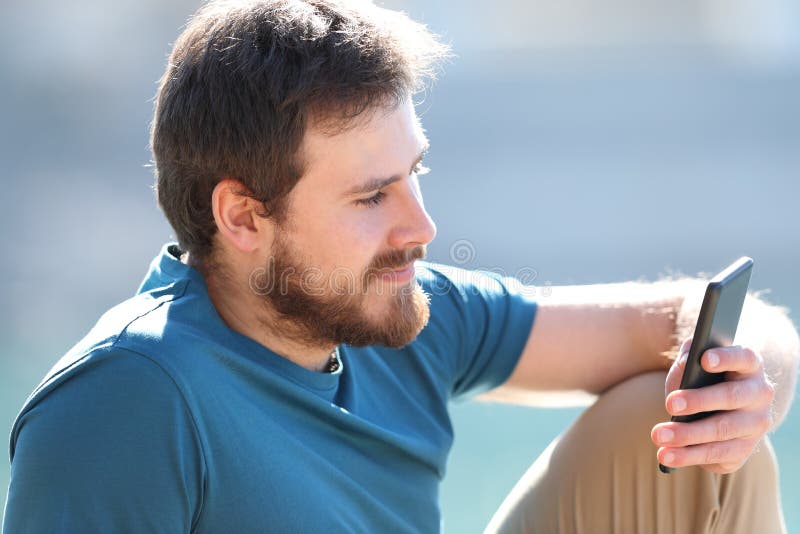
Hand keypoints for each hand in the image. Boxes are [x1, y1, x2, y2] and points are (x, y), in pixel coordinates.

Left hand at [650, 337, 775, 473]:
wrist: (720, 407)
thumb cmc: (703, 377)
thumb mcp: (695, 363)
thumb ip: (689, 356)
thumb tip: (686, 362)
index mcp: (750, 365)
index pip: (743, 357)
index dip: (726, 358)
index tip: (704, 359)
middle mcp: (759, 394)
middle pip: (731, 396)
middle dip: (698, 401)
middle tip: (669, 404)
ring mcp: (756, 425)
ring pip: (723, 430)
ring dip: (688, 435)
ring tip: (658, 436)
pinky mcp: (744, 449)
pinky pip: (717, 455)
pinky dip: (689, 456)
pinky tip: (667, 456)